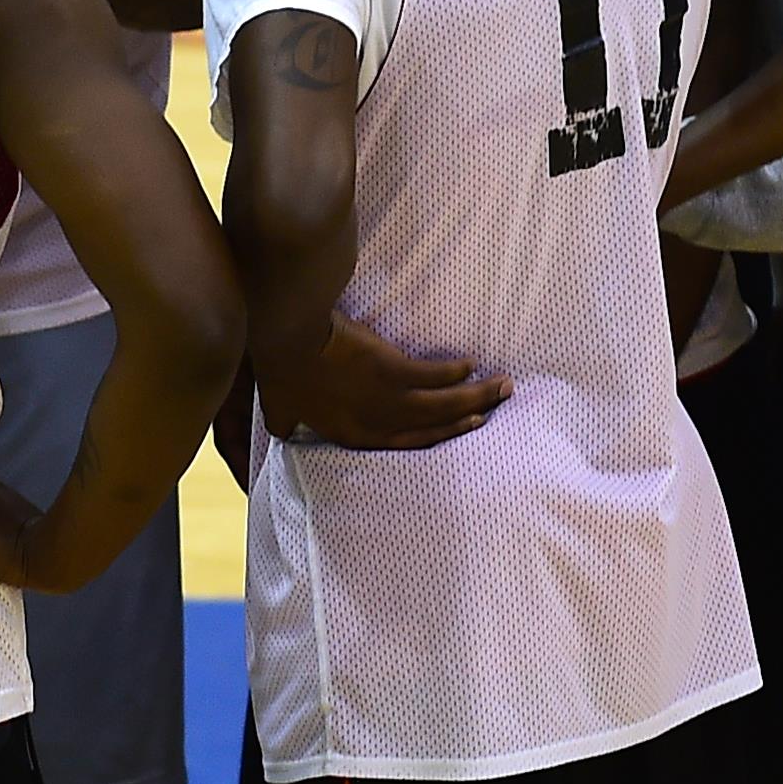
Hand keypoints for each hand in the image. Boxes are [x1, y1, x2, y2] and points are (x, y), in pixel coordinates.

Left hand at [255, 316, 507, 451]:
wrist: (289, 341)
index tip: (457, 430)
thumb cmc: (280, 372)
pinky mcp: (394, 371)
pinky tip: (471, 367)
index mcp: (353, 436)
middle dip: (467, 419)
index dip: (435, 437)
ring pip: (443, 405)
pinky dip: (455, 373)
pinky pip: (434, 376)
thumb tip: (284, 430)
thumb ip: (290, 423)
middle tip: (492, 413)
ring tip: (502, 388)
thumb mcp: (281, 410)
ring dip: (476, 397)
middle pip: (432, 427)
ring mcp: (388, 400)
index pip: (404, 442)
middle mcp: (378, 424)